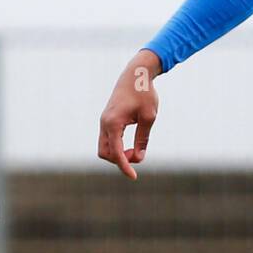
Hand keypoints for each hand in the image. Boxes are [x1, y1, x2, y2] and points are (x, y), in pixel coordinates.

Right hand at [98, 50, 161, 179]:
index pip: (115, 152)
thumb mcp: (148, 117)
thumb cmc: (144, 94)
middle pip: (105, 153)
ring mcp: (104, 121)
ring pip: (104, 148)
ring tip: (136, 150)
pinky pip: (107, 140)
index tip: (134, 177)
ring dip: (118, 154)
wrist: (135, 75)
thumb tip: (139, 158)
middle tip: (138, 155)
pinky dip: (116, 147)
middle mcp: (104, 123)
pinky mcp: (107, 120)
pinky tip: (130, 145)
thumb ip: (143, 138)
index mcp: (113, 123)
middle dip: (120, 160)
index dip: (124, 166)